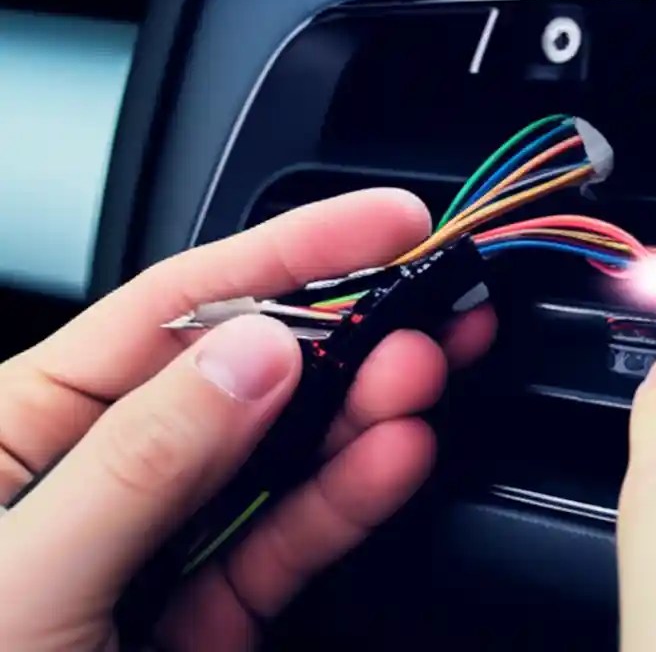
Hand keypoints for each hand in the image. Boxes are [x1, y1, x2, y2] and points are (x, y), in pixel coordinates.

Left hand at [0, 190, 495, 650]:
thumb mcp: (23, 583)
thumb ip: (142, 462)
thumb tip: (252, 356)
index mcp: (16, 428)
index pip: (171, 309)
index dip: (287, 255)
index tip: (382, 223)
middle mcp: (96, 472)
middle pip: (243, 373)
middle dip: (346, 329)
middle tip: (435, 298)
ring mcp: (162, 544)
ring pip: (282, 455)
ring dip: (363, 410)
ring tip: (430, 369)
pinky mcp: (210, 613)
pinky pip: (288, 540)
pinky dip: (347, 499)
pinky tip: (396, 457)